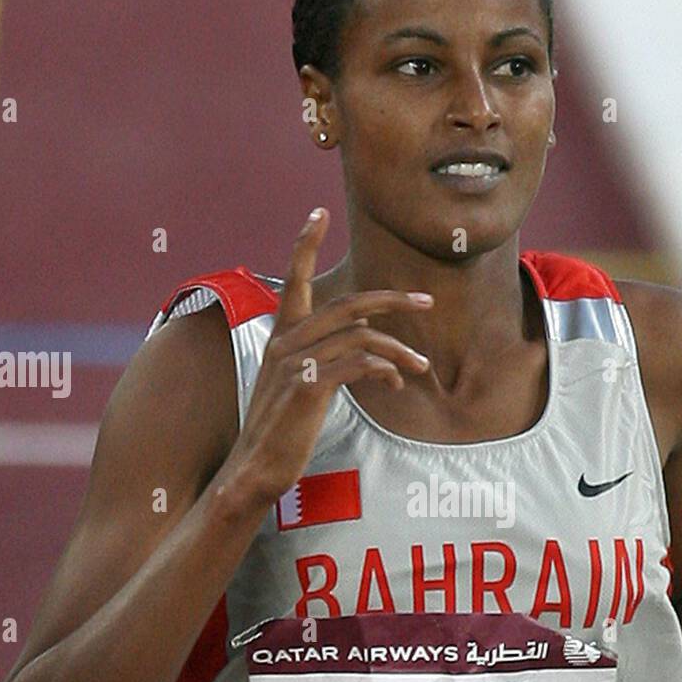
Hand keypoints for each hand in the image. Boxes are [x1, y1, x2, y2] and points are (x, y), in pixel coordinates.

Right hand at [218, 207, 431, 510]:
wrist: (255, 469)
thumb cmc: (280, 431)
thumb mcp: (298, 385)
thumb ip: (324, 359)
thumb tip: (367, 345)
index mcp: (281, 336)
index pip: (294, 279)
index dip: (304, 243)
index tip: (318, 212)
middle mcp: (285, 342)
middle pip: (348, 305)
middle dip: (393, 300)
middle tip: (426, 303)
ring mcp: (295, 363)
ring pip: (362, 336)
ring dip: (399, 351)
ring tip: (420, 368)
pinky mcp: (308, 387)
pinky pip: (358, 363)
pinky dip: (383, 368)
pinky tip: (393, 382)